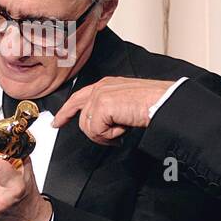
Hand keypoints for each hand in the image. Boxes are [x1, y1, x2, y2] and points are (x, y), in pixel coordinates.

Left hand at [53, 76, 177, 145]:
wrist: (162, 102)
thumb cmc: (152, 103)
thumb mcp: (126, 103)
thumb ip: (111, 109)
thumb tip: (105, 124)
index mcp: (107, 84)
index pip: (79, 97)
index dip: (66, 110)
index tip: (57, 121)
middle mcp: (101, 87)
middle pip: (78, 112)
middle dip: (83, 127)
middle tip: (68, 130)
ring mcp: (100, 95)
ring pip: (87, 126)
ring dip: (105, 135)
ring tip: (121, 130)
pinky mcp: (102, 106)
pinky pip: (96, 131)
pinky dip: (110, 136)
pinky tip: (123, 129)